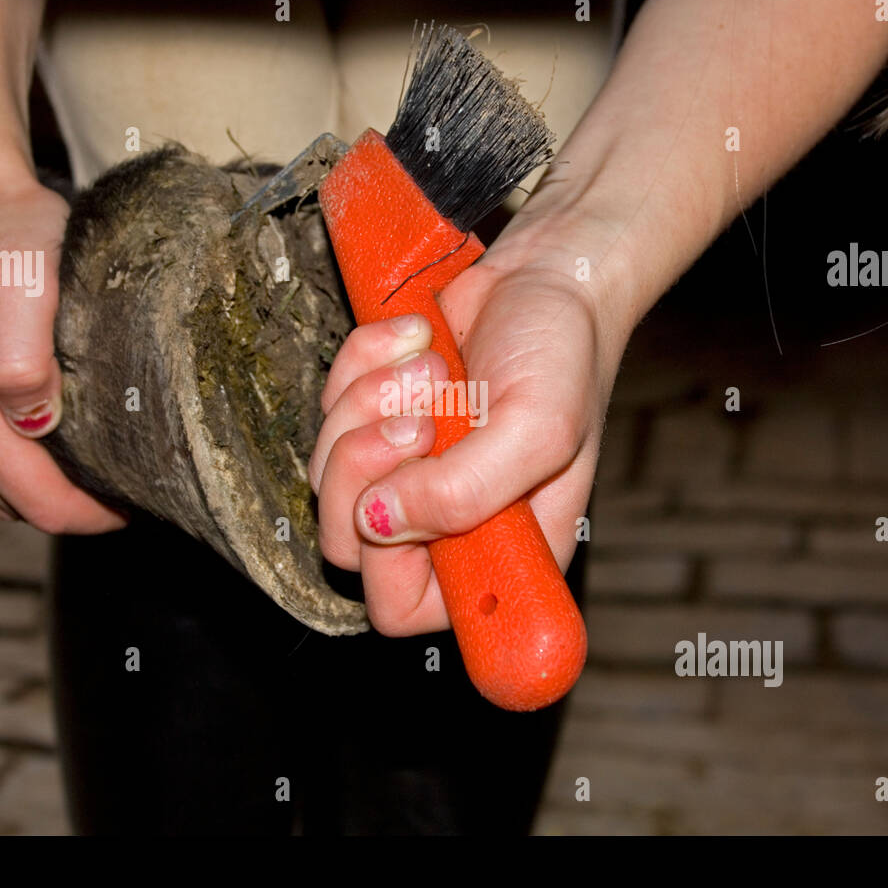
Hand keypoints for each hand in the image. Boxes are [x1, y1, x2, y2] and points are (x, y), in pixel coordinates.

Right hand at [0, 178, 125, 532]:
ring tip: (90, 474)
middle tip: (126, 488)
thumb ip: (26, 355)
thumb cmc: (9, 234)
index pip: (38, 500)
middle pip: (14, 505)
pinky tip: (36, 461)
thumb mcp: (30, 276)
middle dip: (74, 506)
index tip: (136, 498)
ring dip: (38, 493)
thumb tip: (35, 421)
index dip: (93, 512)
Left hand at [309, 228, 618, 635]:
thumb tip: (378, 521)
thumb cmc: (562, 357)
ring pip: (327, 475)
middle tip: (417, 420)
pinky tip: (415, 341)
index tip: (412, 491)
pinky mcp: (368, 418)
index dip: (388, 562)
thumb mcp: (537, 431)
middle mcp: (440, 523)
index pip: (403, 610)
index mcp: (493, 552)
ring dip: (369, 405)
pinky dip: (361, 365)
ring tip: (434, 368)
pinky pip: (325, 410)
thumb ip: (463, 493)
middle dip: (367, 468)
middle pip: (345, 545)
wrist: (545, 278)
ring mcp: (398, 472)